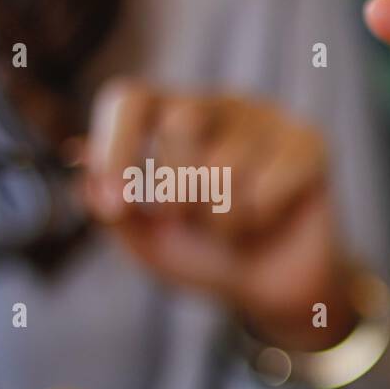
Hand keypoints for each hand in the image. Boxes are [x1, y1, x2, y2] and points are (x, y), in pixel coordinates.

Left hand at [82, 80, 355, 350]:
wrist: (271, 290)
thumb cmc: (206, 256)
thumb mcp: (147, 241)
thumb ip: (110, 207)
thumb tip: (81, 158)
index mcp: (171, 114)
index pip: (133, 98)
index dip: (116, 146)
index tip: (116, 205)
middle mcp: (220, 105)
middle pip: (181, 122)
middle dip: (176, 190)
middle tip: (186, 220)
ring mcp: (268, 119)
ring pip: (227, 164)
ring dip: (221, 218)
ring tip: (234, 228)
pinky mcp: (308, 144)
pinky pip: (271, 183)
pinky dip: (260, 218)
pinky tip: (270, 220)